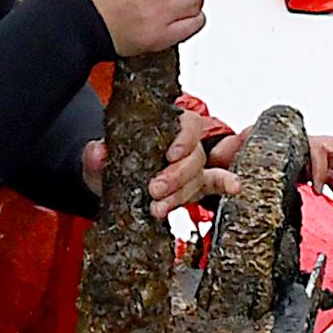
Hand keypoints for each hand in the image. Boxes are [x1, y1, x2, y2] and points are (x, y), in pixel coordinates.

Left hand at [80, 108, 244, 219]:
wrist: (106, 184)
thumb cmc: (108, 163)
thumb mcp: (96, 158)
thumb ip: (96, 154)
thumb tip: (99, 151)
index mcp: (162, 127)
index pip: (187, 125)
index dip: (184, 139)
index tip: (169, 155)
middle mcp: (181, 145)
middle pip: (195, 155)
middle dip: (177, 176)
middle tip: (154, 189)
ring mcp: (189, 166)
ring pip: (199, 176)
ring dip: (180, 195)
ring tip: (158, 208)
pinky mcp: (192, 186)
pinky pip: (214, 183)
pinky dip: (225, 185)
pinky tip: (236, 189)